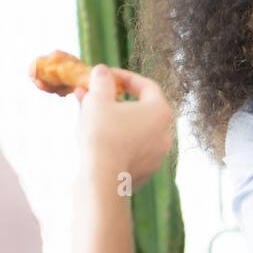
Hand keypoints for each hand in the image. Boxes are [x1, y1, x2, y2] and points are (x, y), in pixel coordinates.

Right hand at [76, 65, 173, 188]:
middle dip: (114, 100)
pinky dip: (116, 141)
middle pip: (139, 109)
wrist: (103, 181)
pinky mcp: (145, 172)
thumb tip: (102, 71)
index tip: (106, 75)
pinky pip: (130, 150)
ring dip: (112, 120)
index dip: (124, 77)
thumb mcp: (98, 100)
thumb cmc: (103, 135)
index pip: (146, 85)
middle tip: (93, 96)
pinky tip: (95, 140)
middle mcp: (165, 133)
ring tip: (88, 116)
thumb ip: (102, 81)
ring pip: (133, 130)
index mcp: (160, 111)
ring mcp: (157, 155)